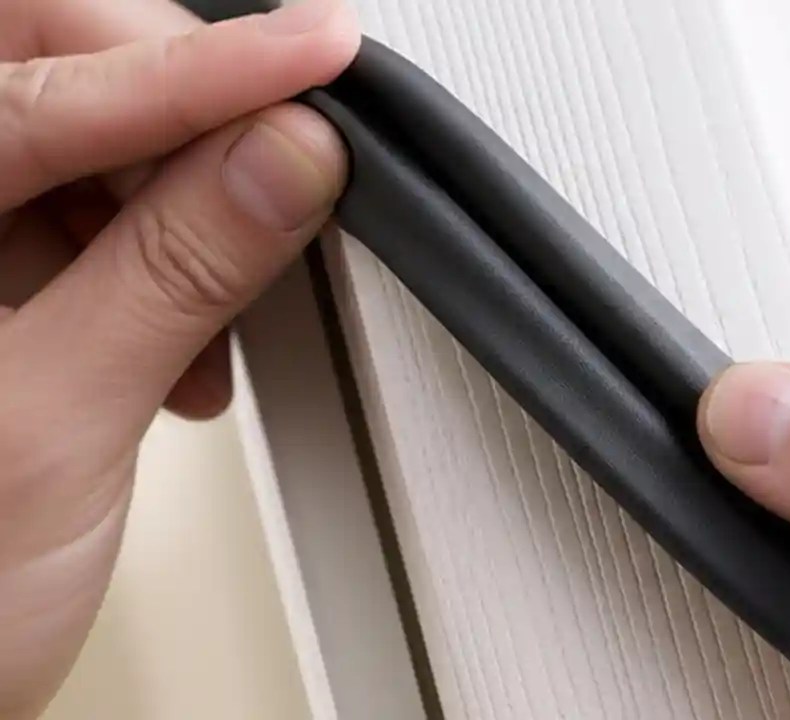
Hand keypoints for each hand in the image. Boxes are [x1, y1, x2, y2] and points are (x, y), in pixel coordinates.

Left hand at [0, 0, 357, 715]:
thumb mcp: (52, 435)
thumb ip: (173, 277)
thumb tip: (283, 162)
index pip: (47, 92)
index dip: (206, 70)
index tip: (313, 56)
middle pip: (47, 72)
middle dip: (178, 107)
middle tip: (275, 149)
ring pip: (80, 139)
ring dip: (184, 197)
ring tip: (224, 296)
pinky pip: (84, 216)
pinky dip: (165, 254)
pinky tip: (190, 332)